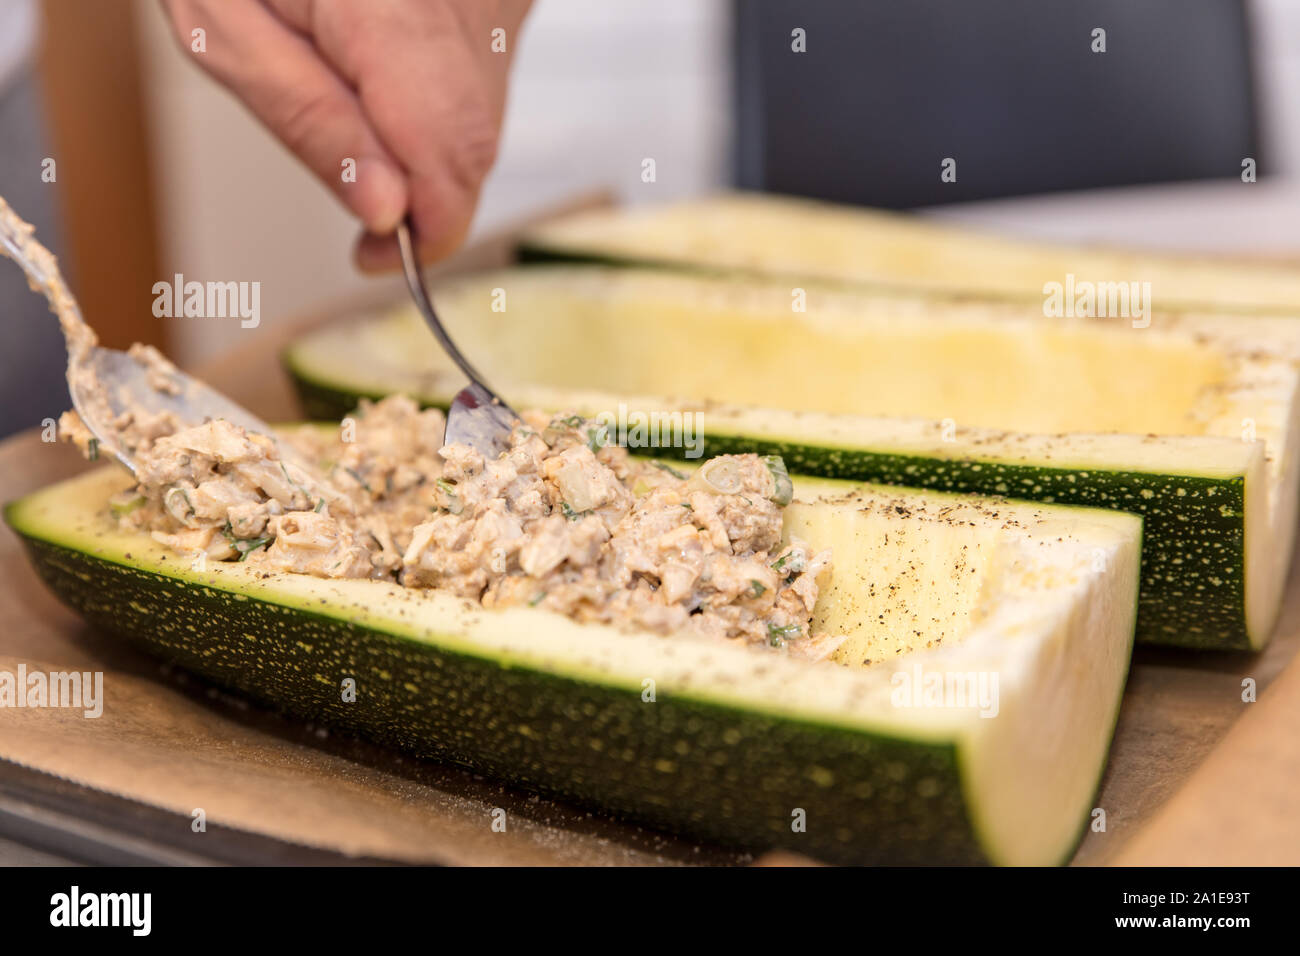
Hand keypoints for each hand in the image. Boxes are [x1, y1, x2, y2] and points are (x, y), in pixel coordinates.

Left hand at [160, 0, 530, 269]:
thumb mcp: (224, 28)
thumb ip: (307, 121)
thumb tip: (386, 215)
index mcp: (392, 11)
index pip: (450, 161)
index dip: (425, 232)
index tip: (376, 257)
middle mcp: (465, 2)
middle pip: (474, 147)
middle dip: (419, 192)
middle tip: (357, 192)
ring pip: (484, 119)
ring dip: (426, 147)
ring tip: (357, 103)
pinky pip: (485, 80)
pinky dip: (439, 105)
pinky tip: (386, 74)